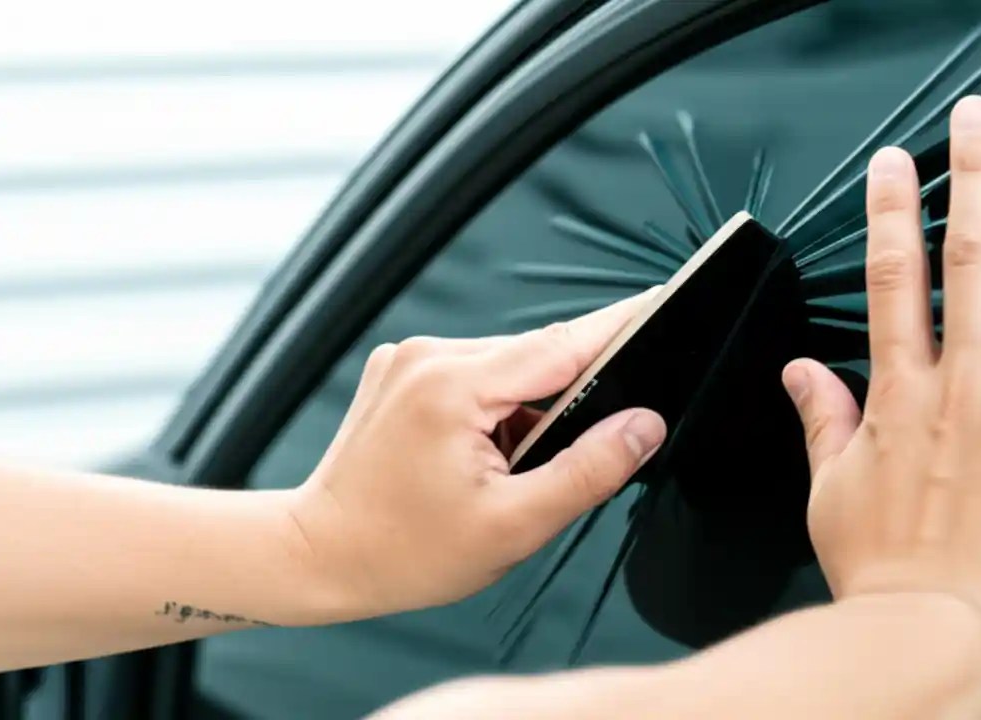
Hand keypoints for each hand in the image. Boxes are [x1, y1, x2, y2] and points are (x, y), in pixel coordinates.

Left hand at [283, 291, 666, 621]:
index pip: (563, 344)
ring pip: (509, 368)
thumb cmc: (403, 551)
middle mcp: (429, 356)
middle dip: (566, 401)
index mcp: (454, 387)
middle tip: (552, 464)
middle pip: (538, 357)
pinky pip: (477, 374)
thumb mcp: (512, 527)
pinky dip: (497, 408)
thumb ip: (586, 472)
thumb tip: (643, 426)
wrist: (317, 554)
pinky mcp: (403, 369)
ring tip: (503, 473)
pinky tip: (480, 456)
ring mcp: (410, 358)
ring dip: (527, 410)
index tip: (663, 301)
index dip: (620, 328)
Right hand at [782, 96, 980, 706]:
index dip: (894, 213)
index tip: (897, 165)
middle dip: (973, 179)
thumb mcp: (830, 494)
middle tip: (978, 121)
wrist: (939, 638)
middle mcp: (958, 387)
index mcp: (897, 398)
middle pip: (968, 260)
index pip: (893, 281)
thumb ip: (821, 422)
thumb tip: (799, 373)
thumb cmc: (889, 578)